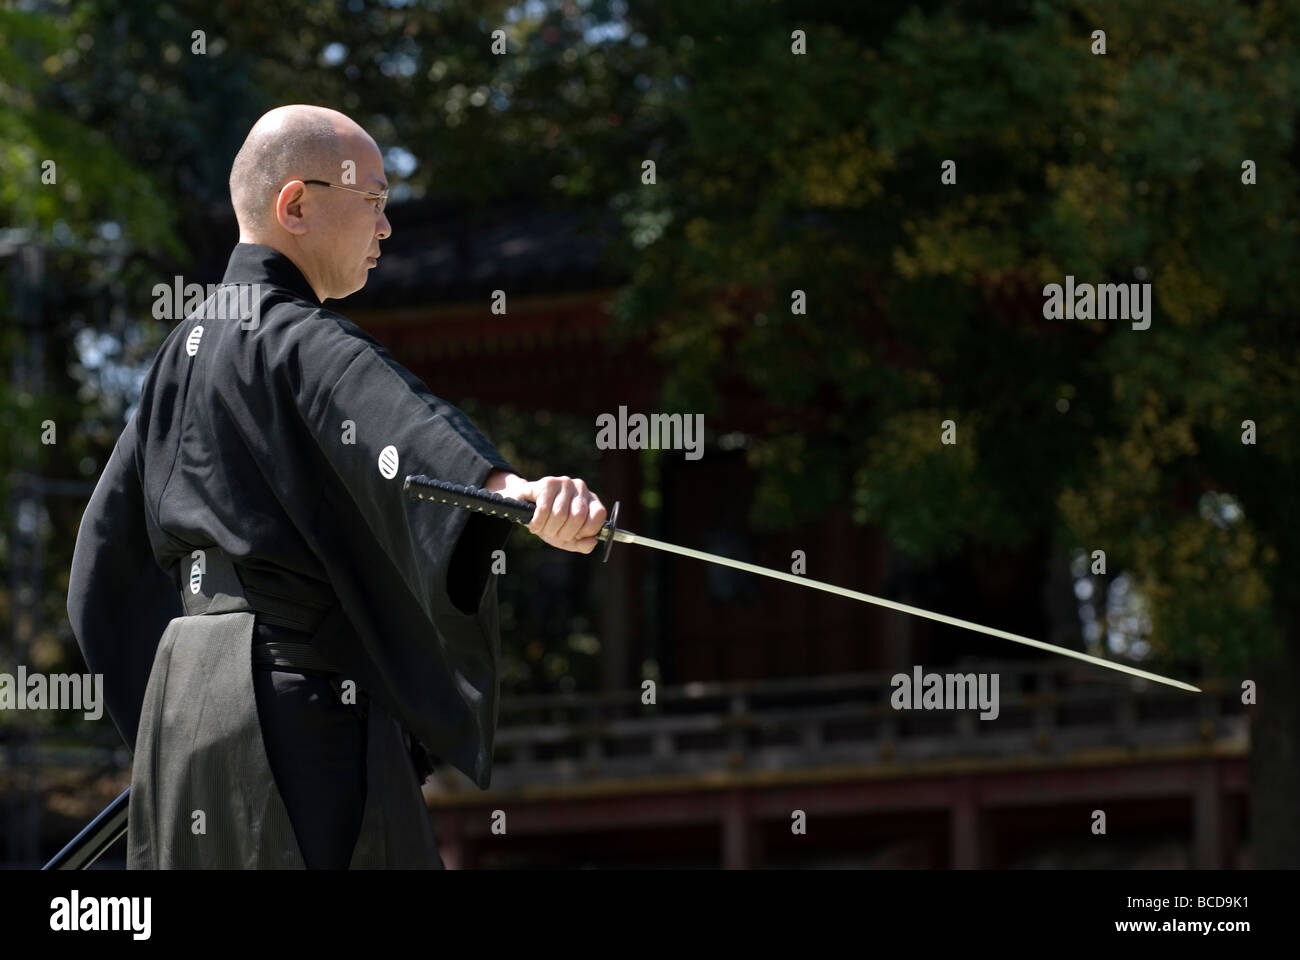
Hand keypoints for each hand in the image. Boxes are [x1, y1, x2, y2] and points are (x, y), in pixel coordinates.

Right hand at [485, 471, 606, 553]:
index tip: (575, 536)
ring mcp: (565, 483)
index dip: (586, 530)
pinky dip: (538, 522)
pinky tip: (534, 524)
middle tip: (554, 534)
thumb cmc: (551, 524)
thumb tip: (592, 541)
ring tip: (543, 528)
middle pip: (577, 516)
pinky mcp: (548, 483)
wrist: (525, 507)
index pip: (599, 515)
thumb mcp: (569, 539)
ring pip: (559, 514)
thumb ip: (583, 544)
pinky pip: (544, 509)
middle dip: (564, 533)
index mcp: (591, 501)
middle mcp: (581, 488)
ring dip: (548, 529)